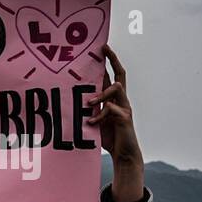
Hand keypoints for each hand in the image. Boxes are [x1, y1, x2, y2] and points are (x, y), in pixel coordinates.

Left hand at [86, 45, 142, 201]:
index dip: (109, 60)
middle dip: (113, 59)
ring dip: (101, 93)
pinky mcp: (125, 119)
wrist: (123, 155)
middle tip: (104, 48)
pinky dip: (100, 115)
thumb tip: (76, 99)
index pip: (112, 75)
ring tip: (88, 103)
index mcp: (115, 99)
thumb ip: (91, 108)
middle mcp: (122, 100)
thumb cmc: (109, 137)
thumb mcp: (97, 119)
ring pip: (117, 88)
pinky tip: (92, 123)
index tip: (102, 47)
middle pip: (120, 74)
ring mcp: (125, 108)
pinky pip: (112, 110)